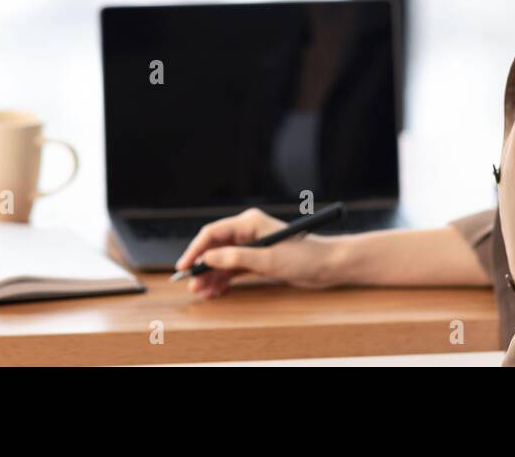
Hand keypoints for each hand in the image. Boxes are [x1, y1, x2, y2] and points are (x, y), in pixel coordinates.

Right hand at [173, 207, 341, 297]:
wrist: (329, 265)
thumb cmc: (305, 256)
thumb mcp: (269, 259)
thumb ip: (237, 258)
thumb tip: (209, 258)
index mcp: (249, 222)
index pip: (213, 233)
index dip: (196, 249)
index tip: (185, 266)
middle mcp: (248, 232)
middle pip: (215, 248)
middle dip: (202, 266)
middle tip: (192, 285)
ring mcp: (252, 246)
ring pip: (222, 260)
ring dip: (211, 276)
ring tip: (203, 292)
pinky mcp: (258, 260)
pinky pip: (233, 269)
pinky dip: (224, 280)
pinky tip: (216, 291)